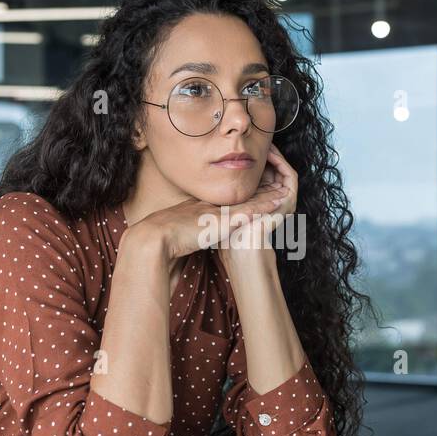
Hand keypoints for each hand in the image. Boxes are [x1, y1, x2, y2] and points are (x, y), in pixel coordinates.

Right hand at [132, 189, 285, 262]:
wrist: (154, 238)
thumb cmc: (159, 242)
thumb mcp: (173, 238)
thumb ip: (180, 240)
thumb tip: (180, 249)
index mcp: (194, 210)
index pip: (219, 204)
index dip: (234, 202)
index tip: (245, 199)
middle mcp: (207, 206)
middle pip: (236, 198)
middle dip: (254, 193)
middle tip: (271, 186)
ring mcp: (216, 211)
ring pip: (248, 200)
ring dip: (266, 195)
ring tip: (282, 189)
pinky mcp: (224, 218)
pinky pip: (251, 208)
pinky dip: (266, 204)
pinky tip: (278, 200)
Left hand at [222, 145, 297, 260]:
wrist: (239, 240)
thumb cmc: (231, 224)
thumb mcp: (229, 199)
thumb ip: (228, 186)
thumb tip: (216, 168)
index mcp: (263, 200)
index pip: (264, 174)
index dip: (258, 160)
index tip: (249, 147)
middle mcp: (275, 199)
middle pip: (274, 170)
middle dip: (268, 155)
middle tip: (260, 140)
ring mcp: (285, 200)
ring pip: (283, 170)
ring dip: (276, 156)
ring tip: (266, 144)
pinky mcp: (289, 199)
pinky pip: (290, 174)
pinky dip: (282, 162)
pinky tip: (271, 154)